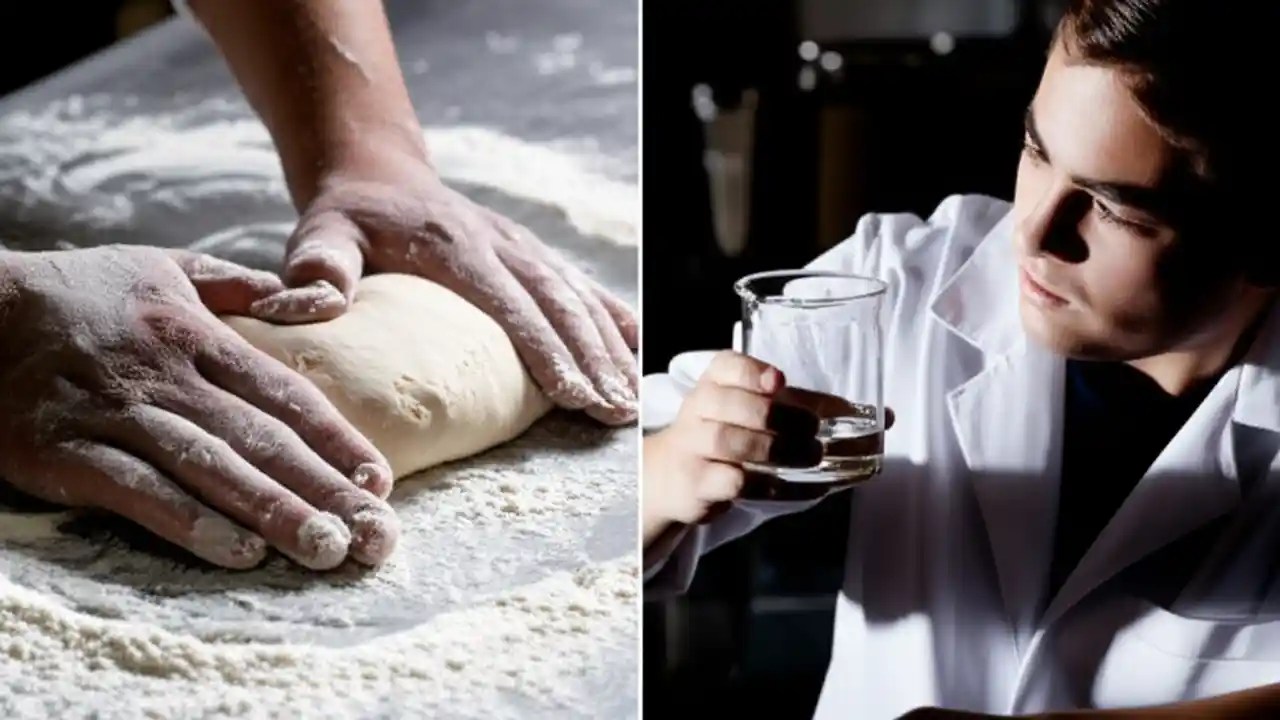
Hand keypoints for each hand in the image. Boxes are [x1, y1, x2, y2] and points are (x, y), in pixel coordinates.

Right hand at [0, 246, 397, 569]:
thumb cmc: (81, 292)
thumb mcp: (166, 269)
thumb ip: (241, 286)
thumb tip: (317, 295)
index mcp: (197, 336)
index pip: (284, 395)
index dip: (336, 440)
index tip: (380, 482)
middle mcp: (167, 377)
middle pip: (262, 440)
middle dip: (325, 491)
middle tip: (376, 537)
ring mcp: (117, 416)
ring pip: (211, 469)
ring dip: (274, 513)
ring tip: (328, 550)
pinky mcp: (67, 452)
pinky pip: (139, 492)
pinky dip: (190, 522)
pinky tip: (239, 552)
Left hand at [252, 145, 638, 426]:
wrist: (380, 175)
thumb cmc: (348, 219)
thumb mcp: (321, 234)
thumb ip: (318, 266)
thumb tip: (315, 303)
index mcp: (454, 247)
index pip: (507, 304)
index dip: (543, 349)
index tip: (573, 392)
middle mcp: (500, 244)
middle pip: (557, 306)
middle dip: (592, 360)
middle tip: (614, 412)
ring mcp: (522, 248)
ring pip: (578, 298)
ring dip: (608, 349)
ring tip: (629, 400)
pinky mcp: (532, 255)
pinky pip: (581, 286)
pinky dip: (611, 316)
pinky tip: (637, 347)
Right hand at [643, 351, 832, 541]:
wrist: (668, 474)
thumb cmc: (720, 433)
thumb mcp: (746, 409)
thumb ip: (796, 405)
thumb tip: (862, 413)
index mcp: (714, 381)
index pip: (726, 365)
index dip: (753, 373)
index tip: (779, 383)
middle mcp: (699, 408)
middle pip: (733, 405)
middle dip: (779, 417)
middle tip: (812, 430)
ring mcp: (694, 445)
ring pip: (731, 442)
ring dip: (776, 449)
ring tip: (809, 456)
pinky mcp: (697, 482)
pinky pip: (733, 481)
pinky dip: (766, 484)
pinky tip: (787, 483)